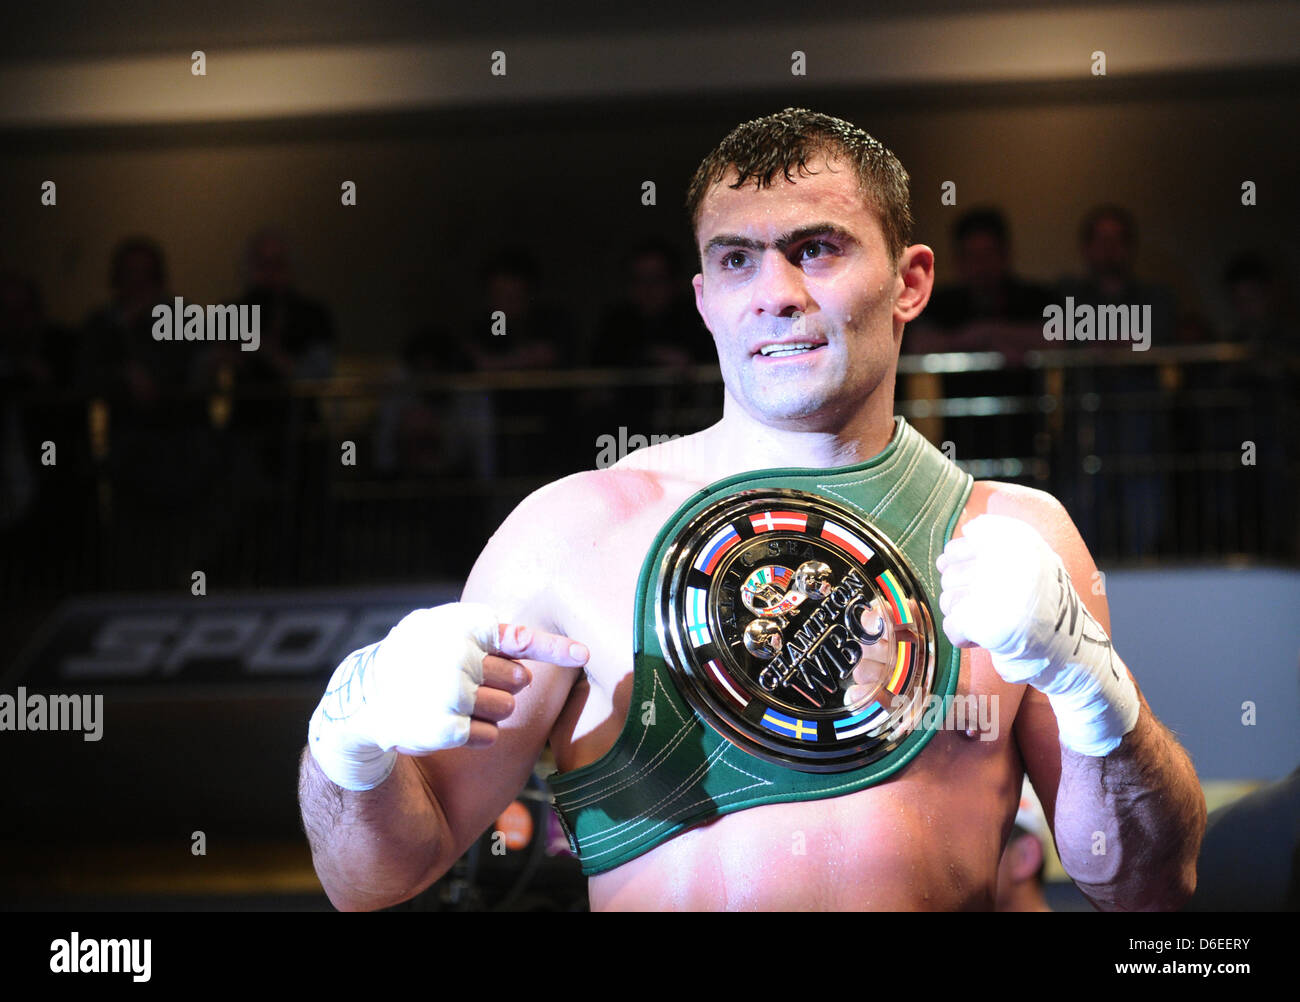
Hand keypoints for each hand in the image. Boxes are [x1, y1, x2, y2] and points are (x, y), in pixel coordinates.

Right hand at [308, 602, 588, 789]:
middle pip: (519, 679)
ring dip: (490, 711)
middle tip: (468, 683)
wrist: (363, 698)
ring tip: (455, 703)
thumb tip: (530, 640)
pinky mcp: (448, 727)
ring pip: (507, 709)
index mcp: (461, 626)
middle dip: (504, 686)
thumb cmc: (414, 658)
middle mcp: (458, 655)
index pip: (519, 636)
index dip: (555, 647)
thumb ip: (485, 631)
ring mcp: (453, 692)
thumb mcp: (441, 629)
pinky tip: (449, 725)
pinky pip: (490, 736)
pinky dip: (478, 735)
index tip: (583, 654)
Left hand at [936, 514, 1137, 755]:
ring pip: (949, 600)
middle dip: (959, 593)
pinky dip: (963, 638)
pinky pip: (954, 627)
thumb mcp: (1037, 562)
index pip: (961, 544)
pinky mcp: (986, 622)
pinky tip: (983, 640)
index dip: (956, 562)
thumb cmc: (1048, 609)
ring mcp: (996, 592)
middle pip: (950, 574)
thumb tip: (967, 534)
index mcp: (1020, 543)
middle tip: (983, 607)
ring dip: (961, 615)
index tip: (966, 576)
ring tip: (988, 622)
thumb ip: (1006, 543)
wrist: (1075, 653)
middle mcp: (1008, 561)